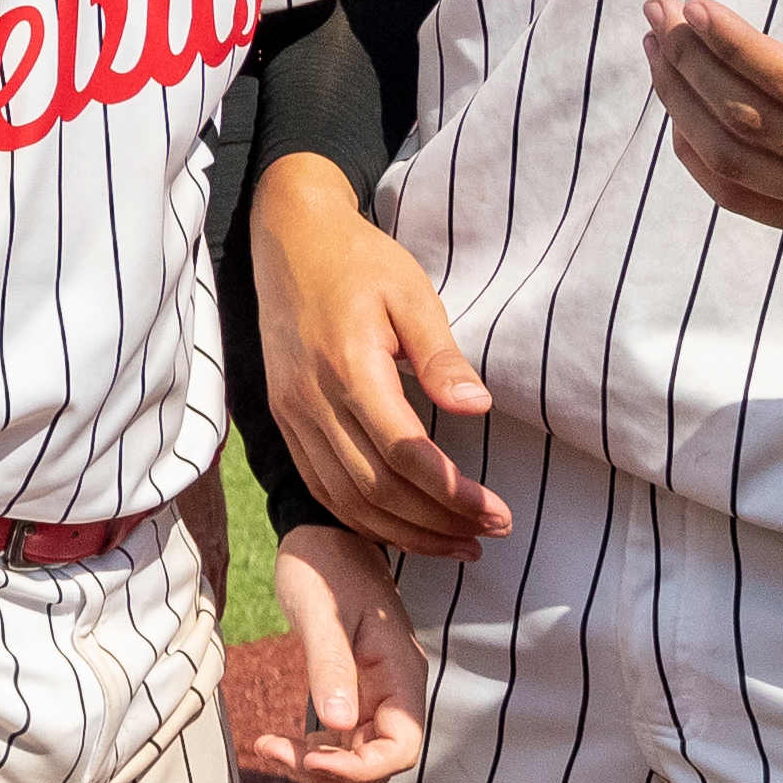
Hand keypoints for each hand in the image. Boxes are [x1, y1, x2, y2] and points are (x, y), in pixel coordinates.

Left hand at [240, 527, 428, 782]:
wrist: (321, 536)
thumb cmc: (324, 567)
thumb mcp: (322, 615)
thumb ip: (331, 667)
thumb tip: (338, 724)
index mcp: (401, 671)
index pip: (402, 745)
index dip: (361, 767)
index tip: (312, 758)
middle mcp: (396, 688)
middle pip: (380, 758)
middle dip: (331, 770)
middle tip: (276, 752)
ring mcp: (377, 692)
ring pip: (360, 753)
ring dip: (318, 763)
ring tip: (269, 747)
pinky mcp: (355, 691)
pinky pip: (344, 736)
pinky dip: (315, 747)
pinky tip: (280, 740)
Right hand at [250, 155, 509, 557]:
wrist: (288, 238)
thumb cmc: (358, 261)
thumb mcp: (411, 294)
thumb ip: (441, 355)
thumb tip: (478, 407)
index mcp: (349, 366)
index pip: (405, 454)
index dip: (453, 494)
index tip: (497, 512)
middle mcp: (311, 399)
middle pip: (375, 489)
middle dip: (436, 523)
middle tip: (489, 534)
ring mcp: (291, 413)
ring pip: (344, 499)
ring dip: (402, 533)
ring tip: (455, 543)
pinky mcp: (284, 418)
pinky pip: (319, 486)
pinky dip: (360, 519)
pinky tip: (399, 529)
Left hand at [642, 0, 782, 247]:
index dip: (737, 48)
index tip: (694, 6)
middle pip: (754, 126)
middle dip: (693, 64)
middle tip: (660, 10)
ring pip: (736, 166)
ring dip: (682, 104)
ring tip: (658, 47)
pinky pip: (745, 200)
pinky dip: (699, 156)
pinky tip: (679, 107)